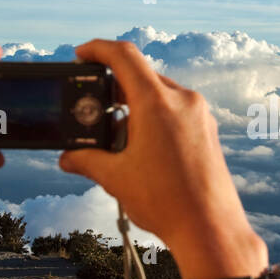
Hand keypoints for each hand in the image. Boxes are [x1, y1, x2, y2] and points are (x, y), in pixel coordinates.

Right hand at [59, 39, 265, 278]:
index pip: (124, 56)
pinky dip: (155, 116)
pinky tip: (142, 144)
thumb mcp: (116, 179)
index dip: (98, 49)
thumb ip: (86, 160)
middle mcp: (183, 101)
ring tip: (116, 133)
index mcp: (157, 103)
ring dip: (135, 103)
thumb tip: (68, 157)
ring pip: (160, 92)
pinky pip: (177, 109)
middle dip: (114, 85)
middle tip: (93, 103)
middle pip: (142, 75)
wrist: (211, 229)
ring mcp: (200, 114)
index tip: (82, 54)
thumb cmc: (167, 203)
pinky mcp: (208, 130)